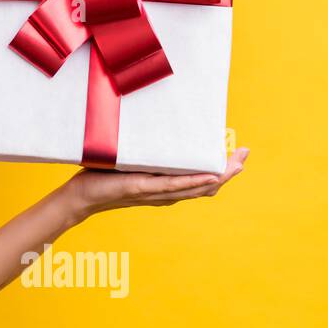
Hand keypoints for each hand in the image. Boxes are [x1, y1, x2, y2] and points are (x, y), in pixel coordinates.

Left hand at [63, 147, 249, 221]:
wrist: (81, 195)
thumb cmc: (104, 178)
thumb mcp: (132, 163)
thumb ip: (147, 154)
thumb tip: (158, 133)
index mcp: (166, 188)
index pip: (201, 183)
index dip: (223, 172)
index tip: (239, 155)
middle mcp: (165, 193)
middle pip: (206, 186)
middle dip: (229, 171)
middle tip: (245, 154)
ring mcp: (155, 192)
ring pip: (195, 187)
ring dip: (218, 176)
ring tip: (236, 164)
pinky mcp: (141, 188)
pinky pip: (171, 186)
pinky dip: (191, 181)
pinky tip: (208, 175)